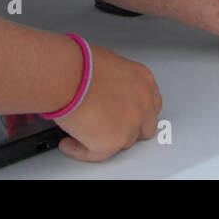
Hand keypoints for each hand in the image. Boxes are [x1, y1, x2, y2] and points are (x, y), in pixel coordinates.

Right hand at [56, 45, 161, 161]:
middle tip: (107, 126)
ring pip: (122, 143)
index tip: (123, 114)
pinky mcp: (112, 142)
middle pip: (144, 127)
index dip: (137, 112)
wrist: (67, 75)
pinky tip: (69, 143)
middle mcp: (143, 103)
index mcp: (143, 81)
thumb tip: (107, 91)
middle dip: (127, 129)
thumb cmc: (80, 64)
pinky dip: (80, 150)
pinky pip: (96, 154)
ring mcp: (130, 124)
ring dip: (105, 139)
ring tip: (84, 132)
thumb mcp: (109, 64)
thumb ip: (117, 81)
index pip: (151, 105)